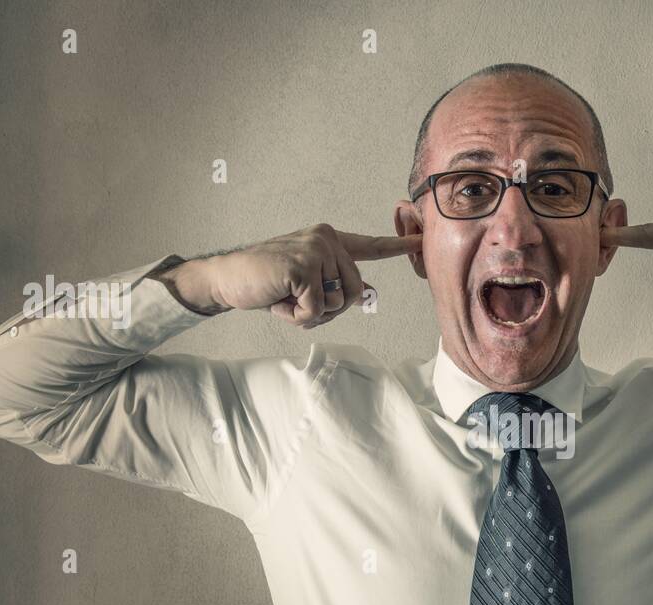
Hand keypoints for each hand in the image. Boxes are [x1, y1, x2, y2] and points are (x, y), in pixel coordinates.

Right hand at [157, 224, 420, 327]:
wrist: (227, 279)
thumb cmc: (267, 283)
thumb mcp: (306, 285)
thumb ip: (335, 287)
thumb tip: (367, 293)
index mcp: (329, 240)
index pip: (369, 245)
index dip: (398, 246)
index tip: (424, 239)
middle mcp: (326, 238)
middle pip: (355, 292)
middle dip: (328, 309)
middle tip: (296, 301)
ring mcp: (315, 249)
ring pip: (338, 303)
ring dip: (311, 314)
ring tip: (286, 298)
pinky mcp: (303, 266)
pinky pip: (317, 310)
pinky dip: (297, 317)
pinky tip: (279, 302)